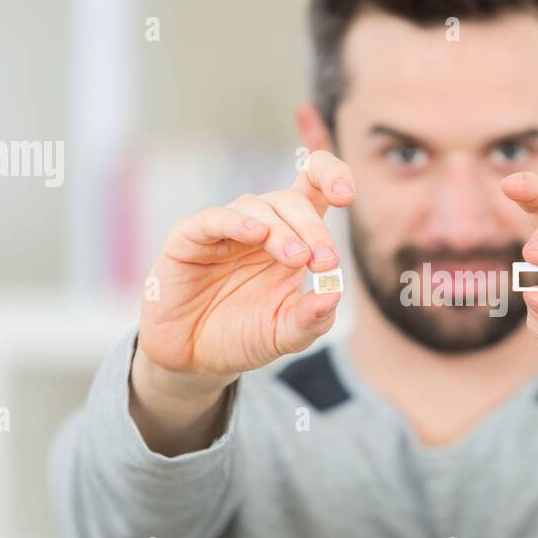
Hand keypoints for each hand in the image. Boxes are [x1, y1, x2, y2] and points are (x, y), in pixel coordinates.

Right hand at [136, 150, 353, 395]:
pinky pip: (214, 219)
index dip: (332, 177)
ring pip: (258, 207)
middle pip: (292, 200)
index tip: (346, 196)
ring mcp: (225, 230)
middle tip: (324, 261)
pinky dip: (237, 221)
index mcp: (292, 239)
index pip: (314, 190)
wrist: (194, 359)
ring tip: (297, 259)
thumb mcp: (285, 335)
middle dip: (313, 227)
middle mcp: (261, 227)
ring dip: (282, 230)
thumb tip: (334, 293)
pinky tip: (255, 233)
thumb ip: (312, 318)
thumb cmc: (242, 336)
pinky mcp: (190, 239)